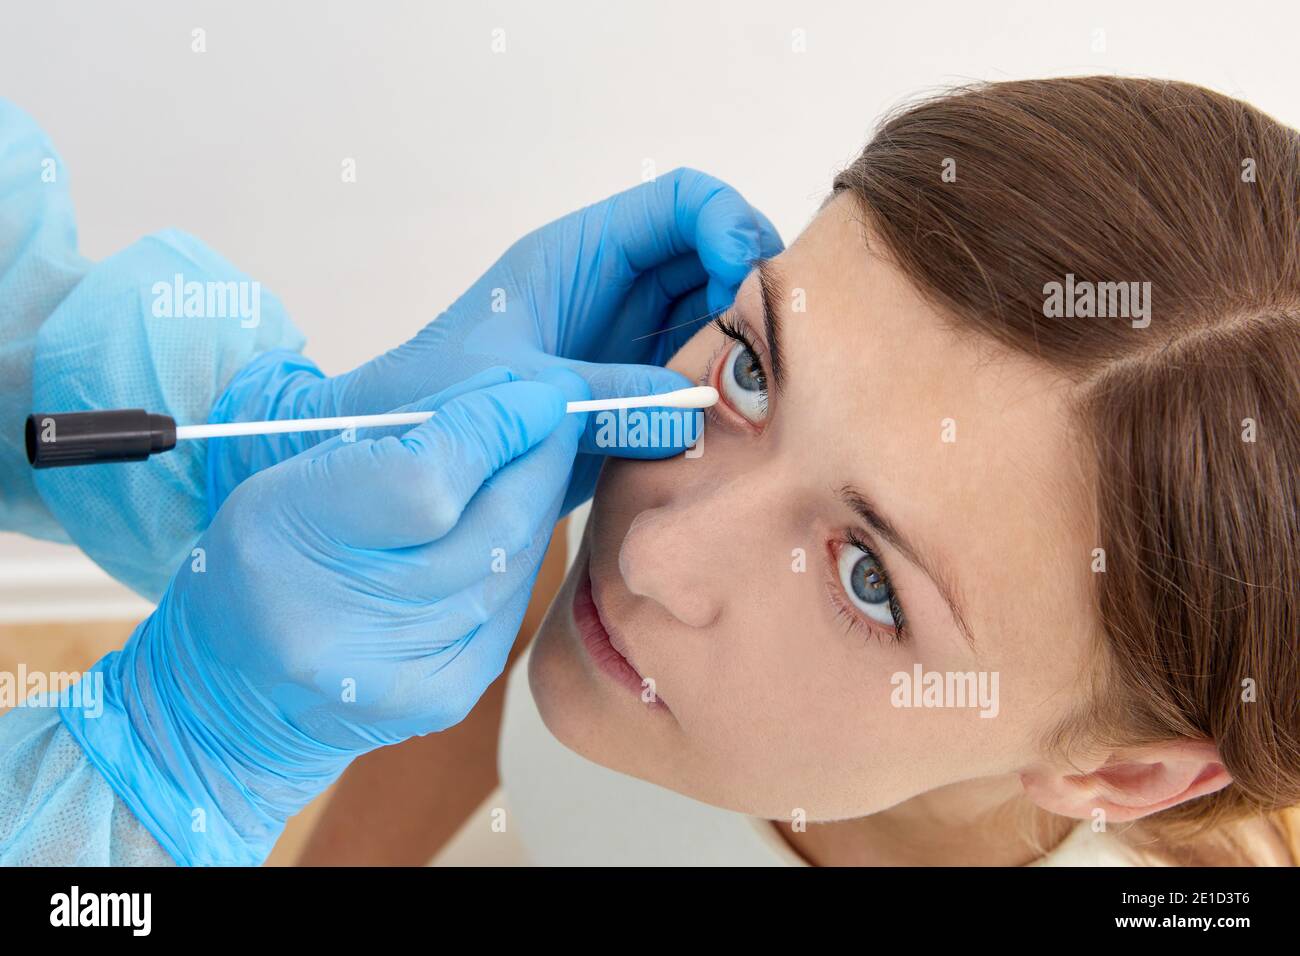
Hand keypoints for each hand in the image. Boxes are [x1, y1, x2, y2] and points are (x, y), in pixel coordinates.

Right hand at [61, 367, 588, 864]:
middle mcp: (344, 622)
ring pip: (511, 564)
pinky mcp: (442, 700)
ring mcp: (399, 674)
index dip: (495, 429)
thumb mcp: (300, 474)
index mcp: (288, 543)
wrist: (236, 690)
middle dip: (538, 456)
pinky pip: (508, 606)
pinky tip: (516, 523)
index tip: (537, 394)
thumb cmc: (270, 556)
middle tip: (561, 412)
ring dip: (537, 501)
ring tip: (540, 456)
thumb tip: (505, 395)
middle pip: (490, 524)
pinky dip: (519, 556)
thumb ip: (401, 437)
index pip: (427, 479)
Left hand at [206, 168, 781, 513]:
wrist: (401, 457)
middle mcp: (617, 290)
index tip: (752, 278)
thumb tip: (694, 408)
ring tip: (758, 393)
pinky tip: (735, 425)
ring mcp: (629, 342)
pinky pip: (699, 378)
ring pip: (716, 321)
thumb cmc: (433, 401)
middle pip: (715, 259)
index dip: (730, 225)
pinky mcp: (634, 393)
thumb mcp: (521, 390)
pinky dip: (724, 395)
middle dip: (753, 292)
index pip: (682, 202)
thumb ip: (607, 396)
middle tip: (770, 347)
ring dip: (743, 350)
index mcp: (582, 255)